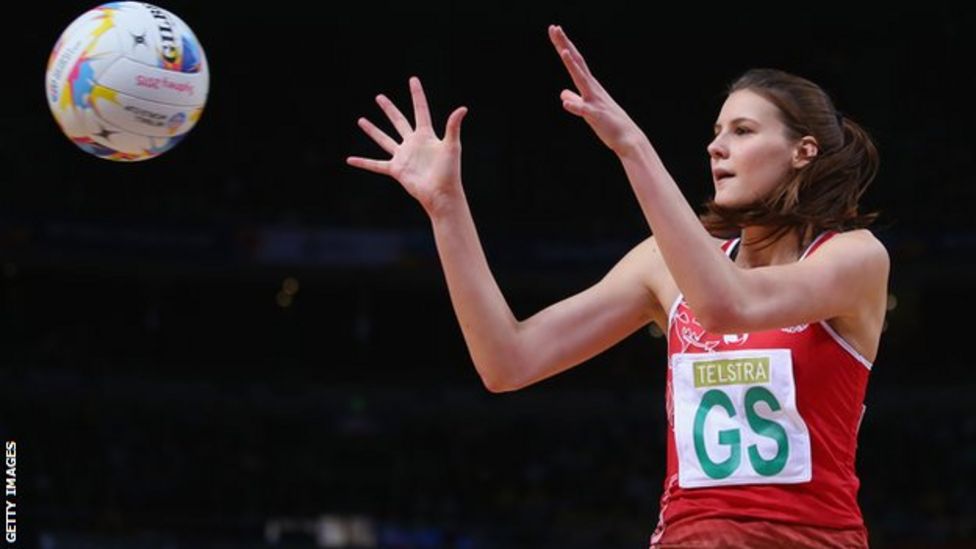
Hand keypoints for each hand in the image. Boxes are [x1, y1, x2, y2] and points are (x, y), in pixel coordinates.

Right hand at [347, 77, 467, 214]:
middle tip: (379, 97)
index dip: (417, 95)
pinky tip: (350, 159)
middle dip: (389, 109)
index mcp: (426, 135)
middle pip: (398, 121)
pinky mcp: (396, 169)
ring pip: (384, 140)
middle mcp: (413, 143)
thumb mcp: (452, 146)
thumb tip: (462, 108)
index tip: (413, 79)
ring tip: (361, 120)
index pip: (420, 110)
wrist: (441, 193)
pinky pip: (376, 164)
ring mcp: (403, 156)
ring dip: (373, 130)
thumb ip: (453, 126)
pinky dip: (363, 162)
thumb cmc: (450, 171)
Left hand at [549, 25, 642, 152]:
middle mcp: (592, 88)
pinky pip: (585, 110)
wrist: (626, 138)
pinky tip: (565, 103)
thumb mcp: (588, 109)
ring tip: (564, 52)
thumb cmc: (608, 122)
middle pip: (576, 63)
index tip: (554, 30)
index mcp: (589, 86)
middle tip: (554, 28)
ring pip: (582, 81)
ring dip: (573, 67)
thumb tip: (563, 95)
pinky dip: (576, 106)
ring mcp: (595, 101)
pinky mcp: (597, 116)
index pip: (574, 62)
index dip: (563, 46)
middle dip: (564, 45)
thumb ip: (576, 100)